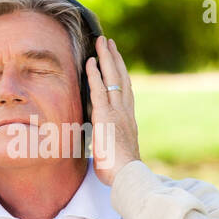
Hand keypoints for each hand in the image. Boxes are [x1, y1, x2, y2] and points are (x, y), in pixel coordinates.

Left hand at [85, 35, 141, 186]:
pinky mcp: (106, 115)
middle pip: (122, 78)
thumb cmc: (120, 172)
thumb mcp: (113, 154)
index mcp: (128, 120)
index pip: (124, 92)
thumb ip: (108, 145)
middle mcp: (125, 112)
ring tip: (102, 41)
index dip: (121, 76)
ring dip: (106, 58)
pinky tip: (90, 61)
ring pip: (112, 78)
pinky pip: (99, 89)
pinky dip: (94, 74)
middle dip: (115, 59)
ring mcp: (117, 112)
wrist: (128, 176)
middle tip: (109, 43)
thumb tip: (100, 148)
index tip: (116, 63)